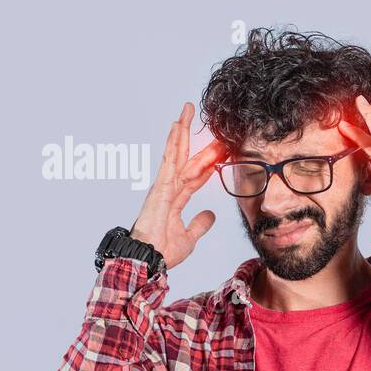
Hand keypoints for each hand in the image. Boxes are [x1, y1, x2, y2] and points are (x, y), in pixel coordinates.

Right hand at [129, 102, 225, 271]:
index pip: (195, 175)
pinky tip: (177, 126)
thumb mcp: (189, 237)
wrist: (150, 259)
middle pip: (186, 159)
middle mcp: (169, 188)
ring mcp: (164, 185)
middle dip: (195, 140)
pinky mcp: (160, 186)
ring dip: (181, 131)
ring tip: (186, 111)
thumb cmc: (163, 251)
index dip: (207, 162)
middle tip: (203, 120)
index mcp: (176, 199)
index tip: (220, 150)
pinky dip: (174, 143)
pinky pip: (169, 159)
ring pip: (176, 153)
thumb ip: (199, 224)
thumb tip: (210, 215)